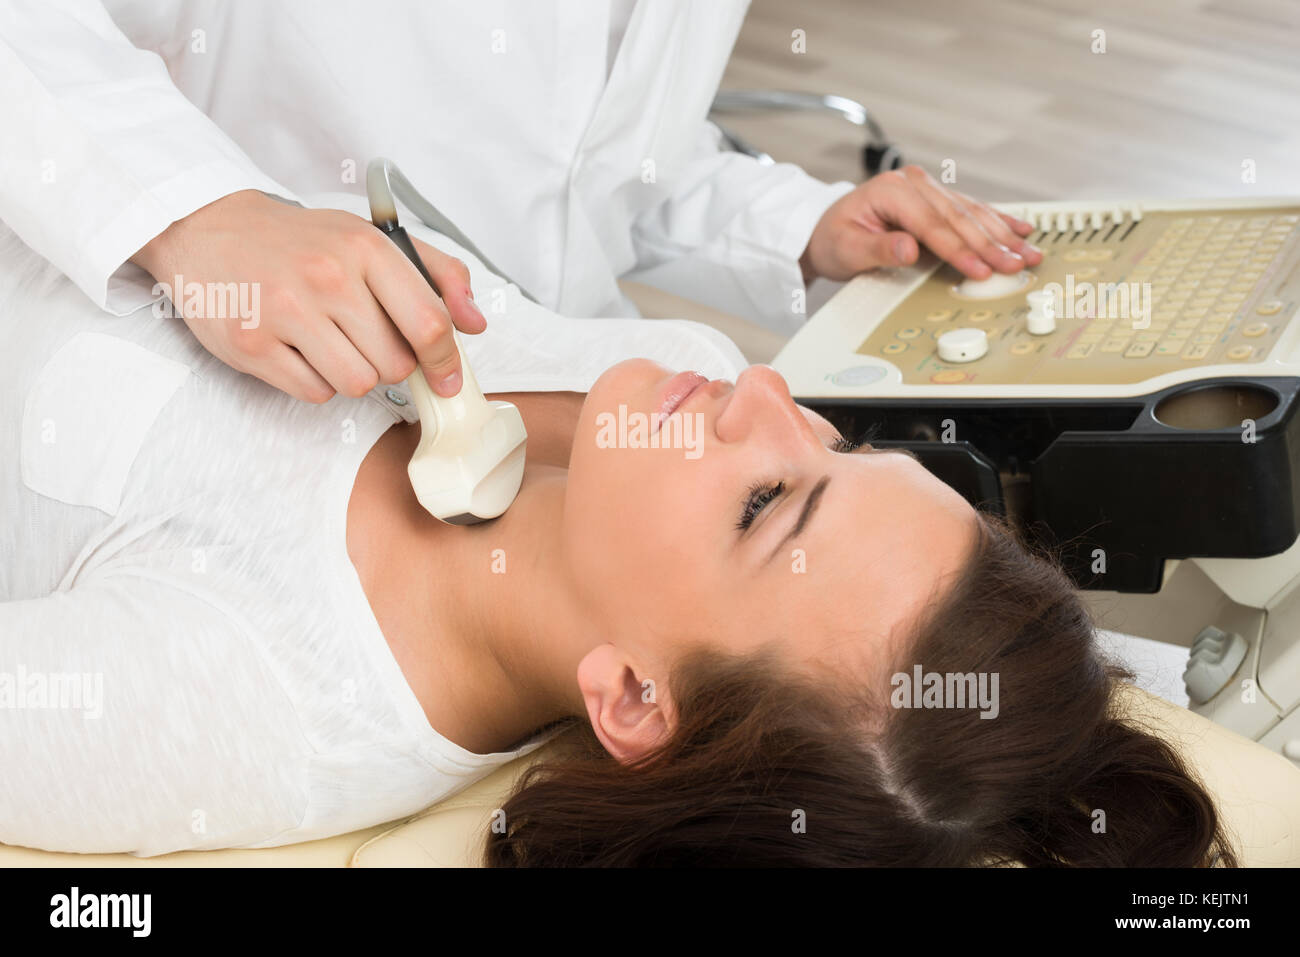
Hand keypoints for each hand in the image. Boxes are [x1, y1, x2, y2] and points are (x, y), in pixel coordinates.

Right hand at [131, 190, 485, 402]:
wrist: (209, 228)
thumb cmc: (300, 241)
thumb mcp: (371, 239)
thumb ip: (436, 275)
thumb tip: (475, 323)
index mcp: (365, 249)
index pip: (428, 324)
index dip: (446, 361)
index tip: (448, 378)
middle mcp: (327, 278)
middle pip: (395, 364)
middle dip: (389, 362)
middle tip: (364, 338)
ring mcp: (286, 313)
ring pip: (358, 383)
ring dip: (352, 374)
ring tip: (330, 342)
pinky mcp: (252, 345)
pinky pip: (315, 393)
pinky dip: (315, 381)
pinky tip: (299, 349)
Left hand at [800, 165, 1042, 282]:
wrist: (824, 230)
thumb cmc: (833, 239)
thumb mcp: (847, 248)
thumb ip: (878, 248)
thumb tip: (909, 249)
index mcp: (891, 190)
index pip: (932, 224)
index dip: (959, 249)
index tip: (979, 269)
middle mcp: (913, 184)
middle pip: (959, 217)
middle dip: (991, 244)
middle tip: (1016, 264)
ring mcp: (927, 189)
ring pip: (972, 212)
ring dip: (1002, 234)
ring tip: (1028, 252)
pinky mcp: (936, 199)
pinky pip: (972, 210)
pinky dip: (998, 222)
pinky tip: (1020, 229)